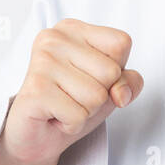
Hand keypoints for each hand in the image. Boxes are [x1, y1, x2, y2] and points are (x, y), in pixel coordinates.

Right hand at [0, 18, 142, 164]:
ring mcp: (43, 61)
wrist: (35, 134)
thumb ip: (128, 82)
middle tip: (73, 96)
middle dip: (100, 96)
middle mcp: (54, 39)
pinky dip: (71, 124)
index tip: (89, 77)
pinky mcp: (36, 89)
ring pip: (96, 96)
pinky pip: (78, 115)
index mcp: (73, 29)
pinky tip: (54, 116)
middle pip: (110, 72)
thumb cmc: (71, 103)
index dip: (116, 70)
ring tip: (64, 106)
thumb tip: (121, 93)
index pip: (121, 43)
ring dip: (84, 112)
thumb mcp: (109, 87)